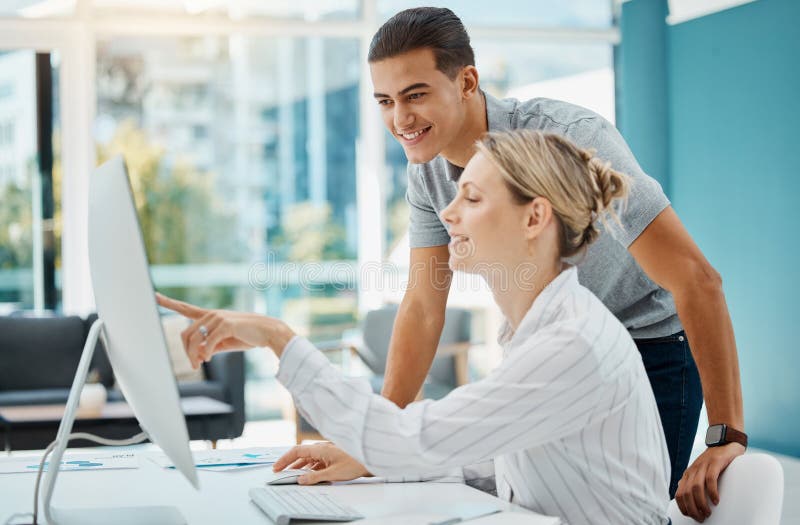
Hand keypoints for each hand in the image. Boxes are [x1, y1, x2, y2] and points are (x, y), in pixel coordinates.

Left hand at [156, 293, 294, 367]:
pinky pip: (207, 342)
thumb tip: (197, 356)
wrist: (267, 332)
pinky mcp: (225, 324)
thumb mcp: (224, 343)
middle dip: (186, 352)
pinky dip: (205, 353)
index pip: (185, 308)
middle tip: (194, 365)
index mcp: (209, 316)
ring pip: (194, 339)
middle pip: (186, 334)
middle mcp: (211, 314)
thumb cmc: (246, 337)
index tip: (154, 295)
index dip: (168, 302)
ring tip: (200, 363)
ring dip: (194, 355)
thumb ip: (209, 346)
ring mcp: (218, 318)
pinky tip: (208, 358)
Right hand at [273, 442, 370, 484]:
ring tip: (292, 474)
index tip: (276, 467)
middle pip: (302, 453)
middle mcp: (323, 447)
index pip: (297, 450)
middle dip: (290, 462)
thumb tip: (300, 479)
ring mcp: (328, 451)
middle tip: (280, 471)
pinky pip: (317, 460)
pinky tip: (309, 474)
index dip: (285, 459)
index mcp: (320, 448)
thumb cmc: (355, 463)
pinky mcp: (333, 456)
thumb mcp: (333, 474)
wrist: (371, 460)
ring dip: (300, 465)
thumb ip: (315, 477)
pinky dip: (310, 467)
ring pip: (309, 457)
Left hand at [676, 443, 744, 521]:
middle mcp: (693, 470)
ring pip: (696, 487)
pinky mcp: (715, 462)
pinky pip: (710, 479)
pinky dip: (712, 492)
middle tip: (701, 518)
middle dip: (692, 508)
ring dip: (701, 503)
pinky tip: (716, 500)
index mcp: (688, 474)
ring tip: (707, 512)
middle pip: (687, 493)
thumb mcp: (700, 472)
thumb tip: (686, 497)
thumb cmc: (714, 461)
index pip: (679, 494)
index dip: (683, 507)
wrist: (725, 441)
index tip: (691, 516)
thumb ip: (693, 482)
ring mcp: (703, 466)